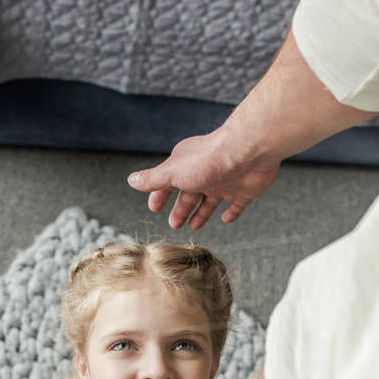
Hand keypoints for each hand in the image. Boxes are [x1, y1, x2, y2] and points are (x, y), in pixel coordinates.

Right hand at [127, 127, 280, 229]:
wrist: (247, 153)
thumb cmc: (207, 161)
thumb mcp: (172, 172)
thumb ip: (153, 179)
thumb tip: (131, 180)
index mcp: (186, 166)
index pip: (168, 183)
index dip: (160, 196)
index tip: (154, 209)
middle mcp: (204, 173)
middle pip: (189, 194)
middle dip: (180, 209)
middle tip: (174, 225)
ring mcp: (224, 181)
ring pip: (210, 201)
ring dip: (201, 213)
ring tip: (194, 225)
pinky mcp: (243, 190)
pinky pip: (236, 204)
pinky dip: (231, 212)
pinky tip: (226, 219)